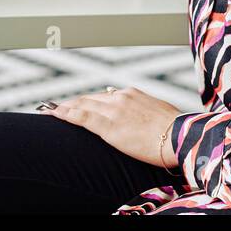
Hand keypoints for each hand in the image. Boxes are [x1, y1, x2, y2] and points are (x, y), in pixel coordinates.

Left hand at [43, 87, 184, 170]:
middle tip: (57, 107)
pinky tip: (56, 115)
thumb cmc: (175, 129)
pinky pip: (83, 118)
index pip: (103, 96)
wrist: (181, 137)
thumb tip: (136, 112)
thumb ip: (142, 110)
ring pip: (82, 106)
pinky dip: (67, 115)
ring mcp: (114, 111)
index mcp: (132, 94)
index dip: (87, 101)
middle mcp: (120, 98)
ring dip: (64, 108)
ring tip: (49, 111)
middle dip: (72, 103)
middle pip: (89, 99)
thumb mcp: (157, 112)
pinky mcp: (110, 126)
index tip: (77, 103)